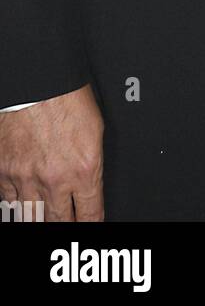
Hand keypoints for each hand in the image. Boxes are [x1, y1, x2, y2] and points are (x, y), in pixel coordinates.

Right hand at [0, 84, 103, 220]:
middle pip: (59, 222)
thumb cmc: (66, 96)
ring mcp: (26, 177)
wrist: (36, 80)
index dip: (91, 223)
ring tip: (44, 218)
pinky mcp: (4, 170)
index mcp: (84, 168)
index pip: (90, 214)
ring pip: (32, 217)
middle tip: (67, 224)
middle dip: (65, 225)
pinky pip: (8, 201)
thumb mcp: (95, 130)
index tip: (91, 225)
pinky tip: (22, 205)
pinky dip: (15, 205)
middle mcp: (55, 178)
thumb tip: (90, 186)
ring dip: (39, 219)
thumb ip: (92, 164)